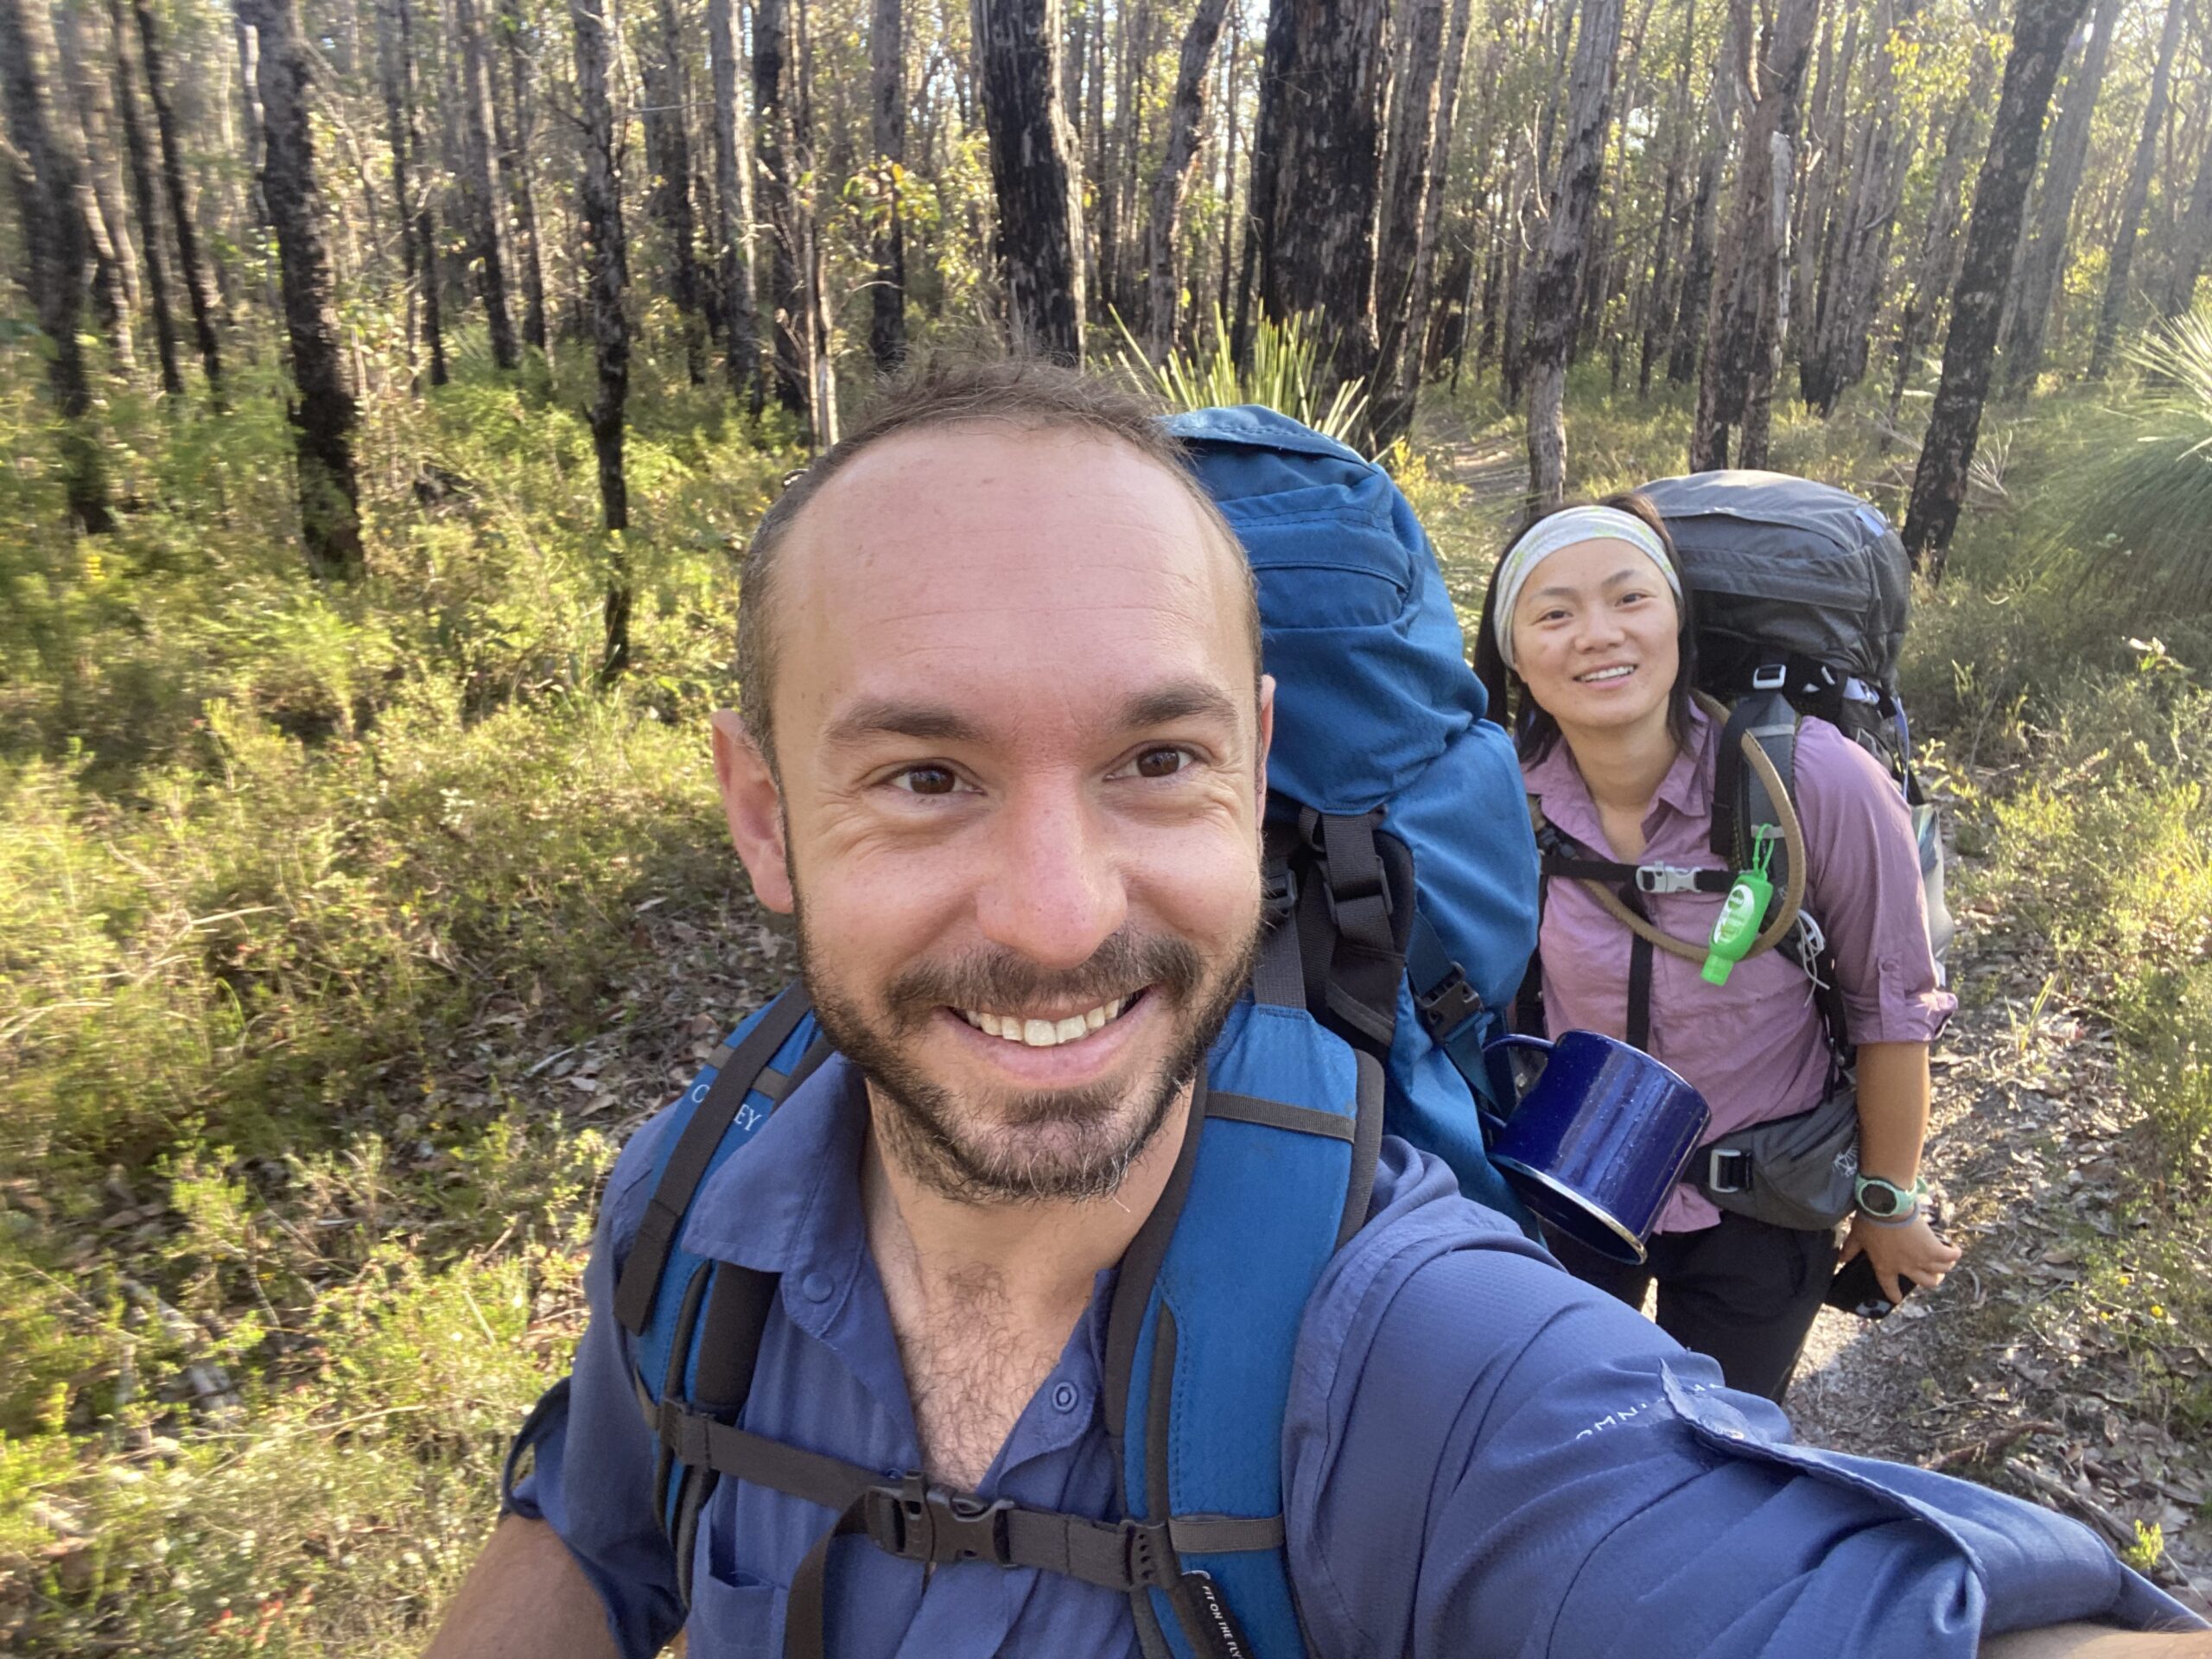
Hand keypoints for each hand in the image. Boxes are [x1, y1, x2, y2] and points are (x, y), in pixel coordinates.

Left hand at [1840, 1208, 1960, 1305]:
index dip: (1892, 1293)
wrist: (1888, 1208)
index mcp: (1885, 1266)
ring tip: (1946, 1264)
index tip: (1896, 1299)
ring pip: (1940, 1272)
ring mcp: (1922, 1260)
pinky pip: (1950, 1257)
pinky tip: (1955, 1251)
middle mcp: (1906, 1267)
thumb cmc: (1871, 1221)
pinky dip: (1954, 1254)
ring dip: (1944, 1268)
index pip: (1888, 1285)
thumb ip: (1850, 1249)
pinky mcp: (1934, 1248)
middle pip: (1925, 1282)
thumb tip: (1840, 1259)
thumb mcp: (1857, 1237)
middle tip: (1933, 1276)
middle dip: (1931, 1281)